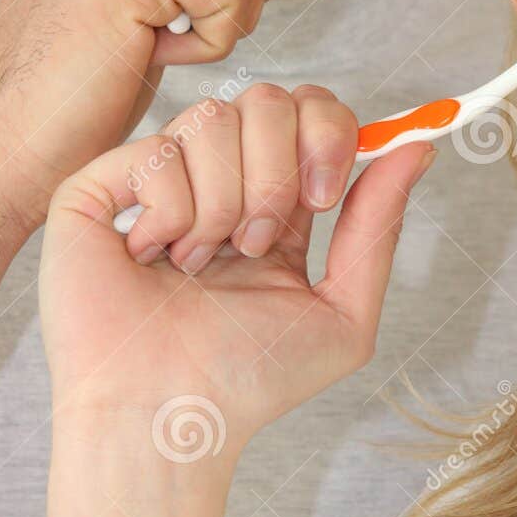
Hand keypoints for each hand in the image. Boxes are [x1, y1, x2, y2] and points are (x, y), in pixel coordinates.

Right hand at [38, 84, 436, 460]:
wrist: (169, 415)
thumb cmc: (249, 381)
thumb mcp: (343, 311)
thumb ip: (378, 225)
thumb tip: (419, 145)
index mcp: (275, 200)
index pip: (311, 111)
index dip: (328, 133)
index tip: (323, 196)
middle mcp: (217, 179)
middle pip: (268, 101)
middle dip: (276, 176)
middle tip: (256, 245)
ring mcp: (156, 178)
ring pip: (212, 118)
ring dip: (221, 205)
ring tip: (198, 266)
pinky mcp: (98, 188)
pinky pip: (156, 150)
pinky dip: (169, 213)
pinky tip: (151, 258)